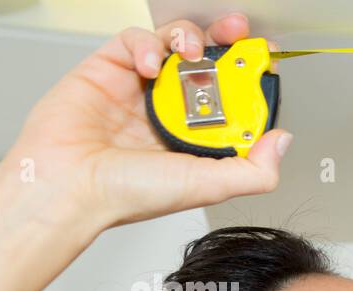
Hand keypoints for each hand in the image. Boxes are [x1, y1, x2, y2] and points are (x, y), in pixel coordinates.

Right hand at [5, 12, 289, 232]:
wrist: (70, 185)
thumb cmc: (129, 194)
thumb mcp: (209, 186)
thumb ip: (254, 170)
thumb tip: (282, 143)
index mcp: (198, 139)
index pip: (234, 100)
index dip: (249, 80)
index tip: (264, 64)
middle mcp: (171, 112)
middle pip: (207, 65)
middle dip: (227, 44)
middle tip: (240, 33)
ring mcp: (140, 89)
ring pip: (173, 46)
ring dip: (188, 38)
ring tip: (191, 50)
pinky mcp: (108, 69)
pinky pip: (135, 41)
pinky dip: (146, 44)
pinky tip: (148, 64)